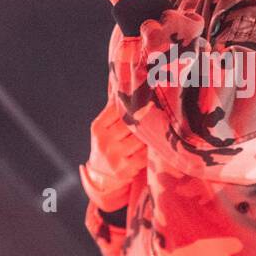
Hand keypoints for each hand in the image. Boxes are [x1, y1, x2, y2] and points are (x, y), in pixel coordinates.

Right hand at [80, 96, 147, 211]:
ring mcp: (114, 157)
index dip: (133, 102)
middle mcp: (104, 142)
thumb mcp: (105, 126)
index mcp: (98, 127)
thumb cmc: (108, 143)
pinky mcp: (125, 170)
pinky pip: (145, 154)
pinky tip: (155, 144)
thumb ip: (115, 107)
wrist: (102, 176)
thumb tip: (124, 79)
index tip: (146, 95)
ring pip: (140, 138)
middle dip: (144, 117)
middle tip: (158, 108)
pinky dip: (151, 148)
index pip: (118, 109)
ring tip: (158, 126)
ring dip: (150, 133)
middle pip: (131, 123)